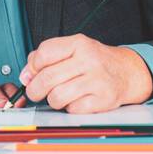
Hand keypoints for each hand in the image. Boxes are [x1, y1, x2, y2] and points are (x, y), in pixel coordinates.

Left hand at [18, 34, 152, 113]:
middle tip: (36, 92)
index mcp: (78, 43)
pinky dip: (70, 108)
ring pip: (57, 96)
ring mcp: (97, 80)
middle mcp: (89, 59)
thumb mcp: (73, 49)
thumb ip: (47, 58)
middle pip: (47, 77)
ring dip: (53, 100)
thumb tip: (26, 76)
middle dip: (35, 89)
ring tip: (59, 96)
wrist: (127, 72)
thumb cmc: (95, 62)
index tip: (31, 74)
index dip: (32, 67)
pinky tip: (76, 101)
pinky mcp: (104, 100)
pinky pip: (73, 109)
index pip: (44, 53)